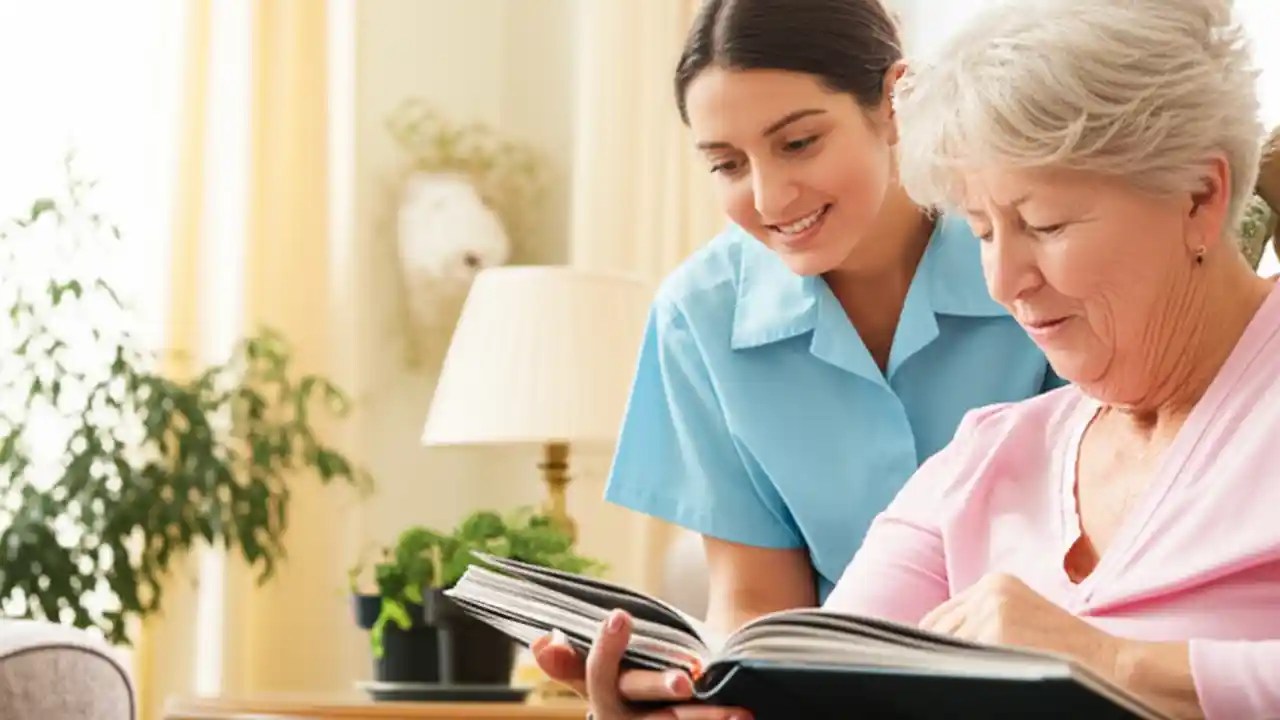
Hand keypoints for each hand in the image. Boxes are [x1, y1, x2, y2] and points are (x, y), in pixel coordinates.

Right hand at [531, 609, 750, 719]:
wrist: (665, 704)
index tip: (620, 614)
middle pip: (637, 700)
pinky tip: (744, 718)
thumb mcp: (608, 663)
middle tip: (684, 680)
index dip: (606, 649)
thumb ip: (574, 656)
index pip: (595, 673)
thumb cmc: (630, 673)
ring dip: (704, 718)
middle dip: (658, 687)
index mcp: (601, 691)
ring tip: (736, 712)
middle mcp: (622, 715)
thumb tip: (541, 642)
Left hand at [919, 573, 1121, 678]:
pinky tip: (982, 688)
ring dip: (954, 670)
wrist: (1118, 668)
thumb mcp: (1024, 623)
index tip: (937, 668)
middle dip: (943, 658)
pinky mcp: (999, 632)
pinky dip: (966, 678)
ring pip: (947, 648)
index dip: (936, 648)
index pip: (939, 620)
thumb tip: (933, 652)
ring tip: (976, 685)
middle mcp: (990, 591)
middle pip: (937, 632)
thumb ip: (982, 627)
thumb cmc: (1071, 657)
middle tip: (956, 681)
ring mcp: (993, 610)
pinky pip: (962, 663)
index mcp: (996, 583)